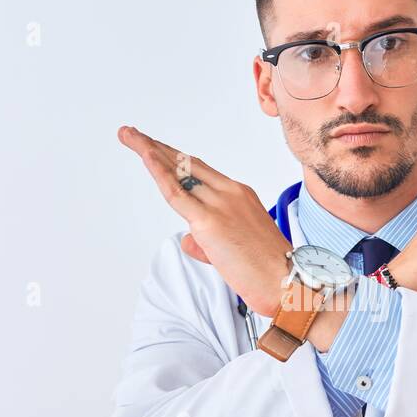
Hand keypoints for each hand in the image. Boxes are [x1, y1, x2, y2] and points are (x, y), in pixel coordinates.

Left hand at [117, 126, 293, 316]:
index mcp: (241, 195)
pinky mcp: (209, 222)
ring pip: (178, 171)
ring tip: (129, 135)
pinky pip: (176, 192)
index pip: (201, 170)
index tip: (157, 147)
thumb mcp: (235, 250)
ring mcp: (220, 205)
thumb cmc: (268, 271)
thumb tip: (188, 240)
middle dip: (156, 147)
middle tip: (133, 133)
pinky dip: (158, 171)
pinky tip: (145, 155)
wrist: (288, 283)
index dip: (176, 158)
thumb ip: (207, 243)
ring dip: (149, 151)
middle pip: (187, 163)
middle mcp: (230, 192)